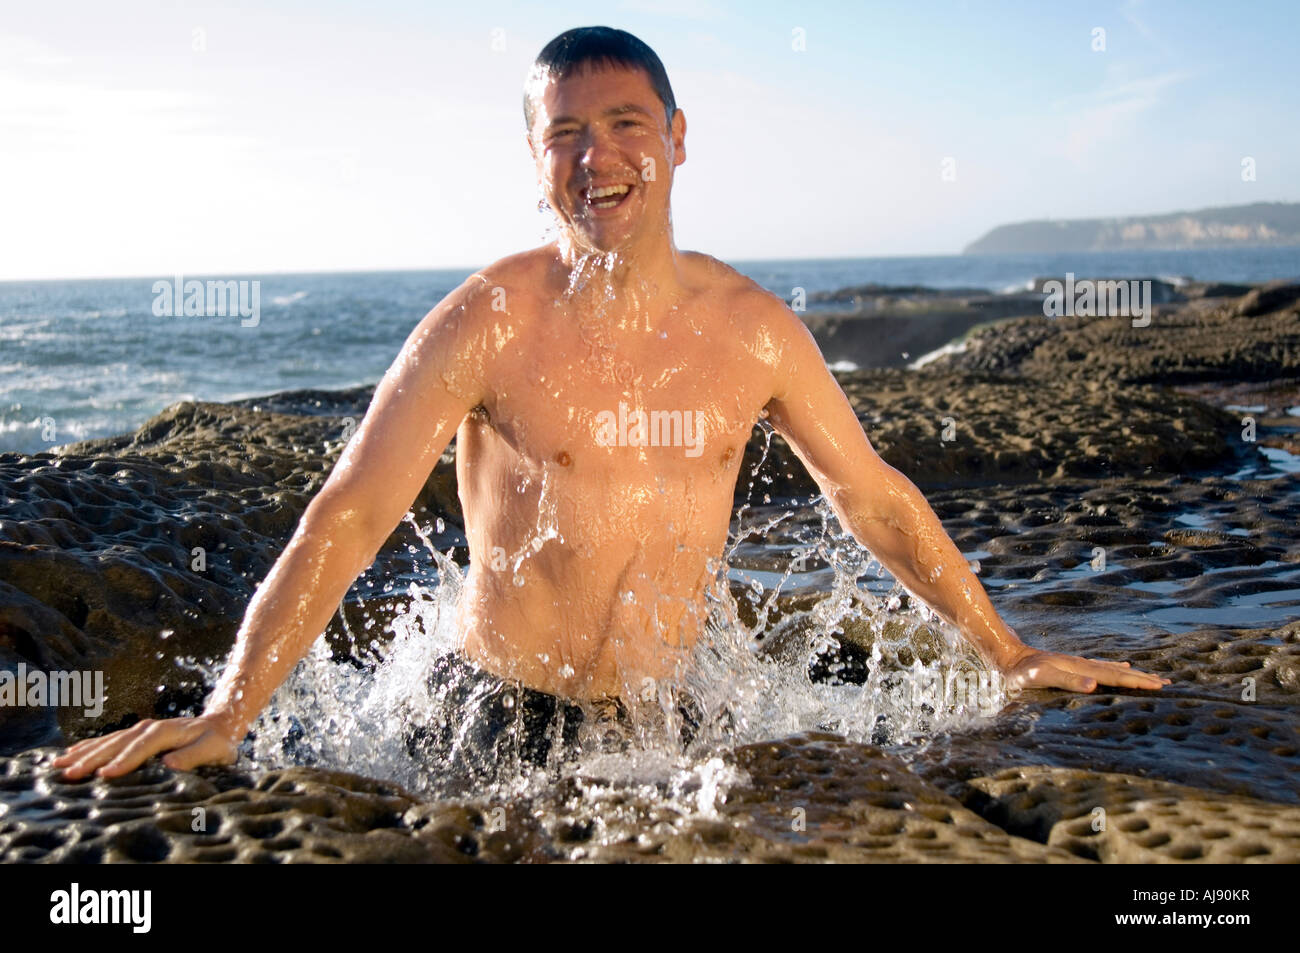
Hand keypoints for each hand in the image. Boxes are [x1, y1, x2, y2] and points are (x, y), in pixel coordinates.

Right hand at [51, 714, 239, 779]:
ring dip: (84, 753)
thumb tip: (169, 763)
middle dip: (93, 759)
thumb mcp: (213, 749)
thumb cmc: (217, 742)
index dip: (124, 760)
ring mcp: (140, 729)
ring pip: (108, 741)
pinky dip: (89, 747)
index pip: (141, 747)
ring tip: (60, 764)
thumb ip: (193, 755)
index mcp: (166, 731)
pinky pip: (109, 740)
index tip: (106, 775)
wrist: (219, 725)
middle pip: (117, 743)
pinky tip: (72, 753)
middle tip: (70, 774)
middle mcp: (149, 727)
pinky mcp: (135, 735)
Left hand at [999, 645, 1169, 692]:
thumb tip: (1095, 685)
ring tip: (1151, 677)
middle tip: (1167, 683)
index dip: (1136, 682)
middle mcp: (1081, 665)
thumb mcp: (1040, 678)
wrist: (1005, 656)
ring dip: (1132, 674)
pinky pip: (1100, 668)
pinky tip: (1119, 669)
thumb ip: (1067, 681)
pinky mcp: (1070, 666)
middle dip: (1142, 678)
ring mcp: (1076, 664)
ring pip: (1111, 669)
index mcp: (1079, 669)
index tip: (1159, 686)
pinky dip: (1114, 670)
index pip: (1114, 678)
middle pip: (1117, 672)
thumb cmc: (1020, 673)